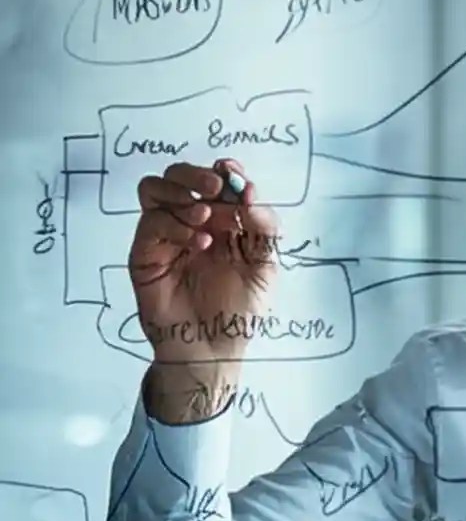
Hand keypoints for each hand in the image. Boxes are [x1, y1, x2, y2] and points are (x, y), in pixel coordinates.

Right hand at [128, 158, 279, 367]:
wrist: (213, 349)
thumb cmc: (239, 310)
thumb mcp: (265, 266)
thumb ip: (264, 227)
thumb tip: (250, 192)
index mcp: (223, 220)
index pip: (216, 181)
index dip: (224, 171)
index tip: (231, 172)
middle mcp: (192, 222)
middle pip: (179, 176)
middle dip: (196, 174)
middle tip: (215, 187)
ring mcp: (165, 236)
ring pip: (154, 189)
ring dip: (180, 193)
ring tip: (205, 217)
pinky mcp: (145, 254)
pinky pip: (150, 223)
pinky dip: (175, 224)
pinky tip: (198, 243)